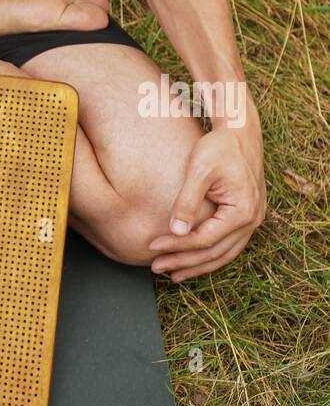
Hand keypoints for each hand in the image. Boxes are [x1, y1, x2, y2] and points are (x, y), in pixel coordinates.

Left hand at [148, 118, 265, 280]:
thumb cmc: (218, 147)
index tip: (152, 247)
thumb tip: (176, 231)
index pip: (204, 240)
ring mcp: (253, 221)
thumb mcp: (200, 170)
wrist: (240, 131)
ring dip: (197, 265)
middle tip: (156, 267)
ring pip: (223, 254)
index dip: (176, 246)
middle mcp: (253, 221)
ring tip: (173, 274)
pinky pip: (228, 244)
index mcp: (242, 211)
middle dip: (184, 262)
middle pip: (214, 253)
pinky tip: (192, 260)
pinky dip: (209, 254)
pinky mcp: (247, 217)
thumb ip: (187, 201)